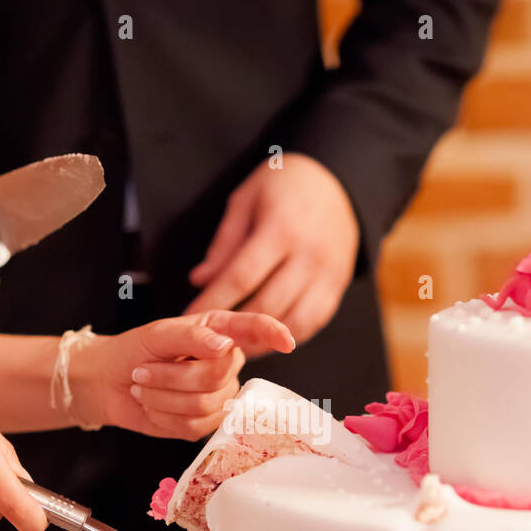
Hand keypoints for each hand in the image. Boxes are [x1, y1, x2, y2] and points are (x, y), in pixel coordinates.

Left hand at [69, 311, 294, 438]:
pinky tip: (153, 404)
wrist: (108, 383)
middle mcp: (225, 364)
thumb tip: (224, 346)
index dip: (272, 333)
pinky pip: (193, 426)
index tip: (287, 341)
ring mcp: (217, 395)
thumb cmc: (134, 350)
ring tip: (144, 386)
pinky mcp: (203, 423)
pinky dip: (163, 415)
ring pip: (204, 404)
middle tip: (145, 370)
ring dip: (163, 396)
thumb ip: (192, 336)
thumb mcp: (158, 334)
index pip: (254, 330)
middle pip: (218, 376)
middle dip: (173, 375)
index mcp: (219, 332)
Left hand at [185, 154, 357, 353]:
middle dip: (235, 327)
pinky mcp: (339, 285)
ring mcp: (328, 273)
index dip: (214, 301)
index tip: (190, 317)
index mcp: (281, 228)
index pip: (241, 277)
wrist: (336, 183)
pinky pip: (314, 322)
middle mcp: (308, 254)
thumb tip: (200, 281)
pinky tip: (267, 340)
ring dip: (263, 341)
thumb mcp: (246, 200)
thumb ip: (224, 243)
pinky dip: (288, 336)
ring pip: (293, 322)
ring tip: (237, 347)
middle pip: (267, 305)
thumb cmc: (283, 186)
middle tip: (210, 339)